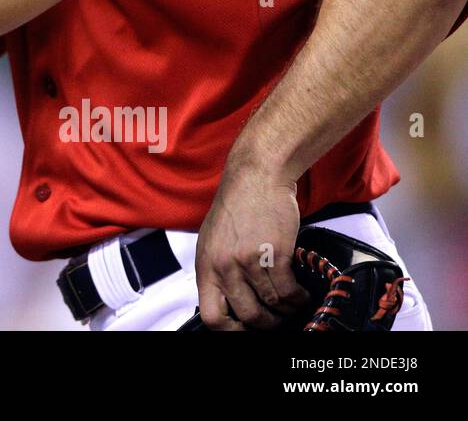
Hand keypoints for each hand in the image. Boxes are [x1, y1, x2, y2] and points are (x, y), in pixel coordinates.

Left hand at [195, 162, 310, 329]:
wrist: (257, 177)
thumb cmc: (238, 207)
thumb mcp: (213, 240)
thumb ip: (217, 269)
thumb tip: (228, 303)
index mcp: (205, 265)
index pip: (212, 316)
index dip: (231, 331)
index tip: (246, 329)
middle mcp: (223, 266)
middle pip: (247, 316)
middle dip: (266, 323)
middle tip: (277, 319)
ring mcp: (248, 261)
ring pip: (273, 305)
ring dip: (287, 309)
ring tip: (293, 302)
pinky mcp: (274, 254)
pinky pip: (289, 292)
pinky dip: (299, 297)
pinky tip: (301, 292)